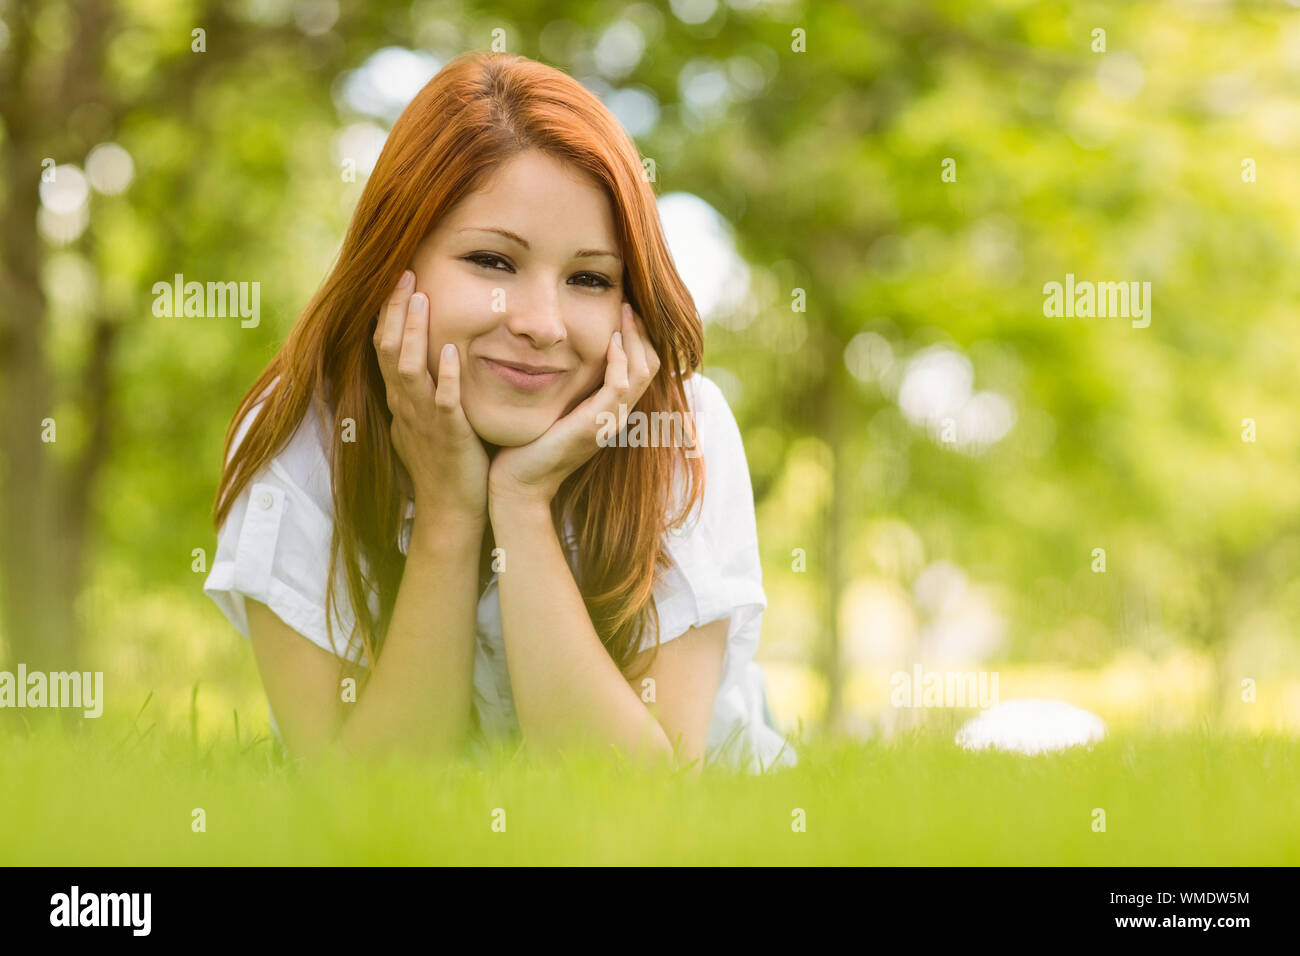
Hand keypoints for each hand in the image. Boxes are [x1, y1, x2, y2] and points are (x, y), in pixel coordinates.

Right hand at [373, 269, 488, 524]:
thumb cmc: (445, 464)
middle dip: (395, 311)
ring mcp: (424, 421)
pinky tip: (454, 352)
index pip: (384, 348)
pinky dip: (447, 376)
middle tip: (404, 272)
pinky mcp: (449, 436)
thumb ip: (423, 391)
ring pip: (409, 370)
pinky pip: (445, 402)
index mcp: (401, 400)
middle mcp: (406, 406)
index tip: (397, 279)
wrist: (452, 510)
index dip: (387, 314)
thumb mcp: (425, 421)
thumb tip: (423, 361)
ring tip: (421, 298)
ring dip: (413, 334)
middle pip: (389, 350)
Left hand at [488, 301, 660, 511]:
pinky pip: (619, 385)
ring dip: (635, 338)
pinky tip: (610, 339)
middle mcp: (617, 415)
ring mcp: (610, 421)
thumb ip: (567, 386)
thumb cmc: (530, 445)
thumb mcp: (556, 408)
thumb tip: (561, 355)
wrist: (520, 482)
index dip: (639, 339)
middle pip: (650, 366)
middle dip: (642, 332)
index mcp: (611, 410)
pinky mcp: (595, 425)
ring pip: (641, 372)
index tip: (625, 311)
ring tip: (625, 311)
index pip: (642, 368)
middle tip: (629, 303)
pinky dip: (619, 360)